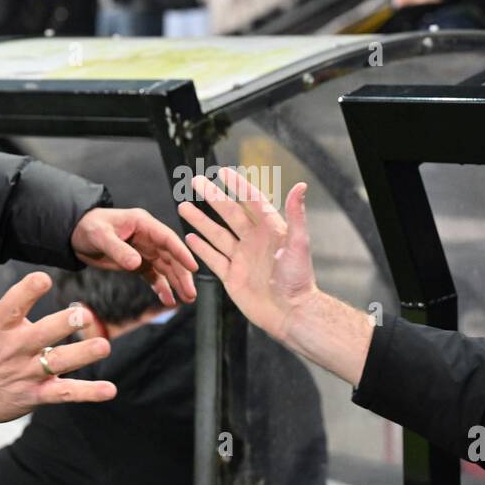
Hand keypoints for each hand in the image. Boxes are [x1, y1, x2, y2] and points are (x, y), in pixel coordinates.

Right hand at [0, 246, 115, 424]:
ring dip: (81, 356)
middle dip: (61, 325)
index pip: (12, 305)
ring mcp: (25, 373)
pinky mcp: (35, 395)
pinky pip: (64, 393)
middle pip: (40, 335)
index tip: (44, 278)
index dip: (27, 292)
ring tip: (103, 346)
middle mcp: (12, 348)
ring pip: (56, 364)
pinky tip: (109, 390)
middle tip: (81, 314)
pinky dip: (87, 393)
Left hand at [71, 207, 198, 305]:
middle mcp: (148, 237)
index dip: (181, 252)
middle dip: (182, 274)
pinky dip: (161, 287)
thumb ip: (118, 250)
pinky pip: (153, 276)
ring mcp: (144, 250)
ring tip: (186, 299)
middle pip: (171, 256)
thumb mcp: (100, 236)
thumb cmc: (87, 228)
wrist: (74, 235)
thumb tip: (137, 264)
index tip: (193, 267)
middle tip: (191, 293)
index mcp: (143, 224)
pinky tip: (168, 300)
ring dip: (176, 283)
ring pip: (165, 268)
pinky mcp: (137, 263)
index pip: (167, 238)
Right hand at [176, 168, 316, 342]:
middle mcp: (254, 241)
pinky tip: (190, 237)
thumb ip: (296, 215)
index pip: (251, 201)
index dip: (238, 185)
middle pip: (229, 214)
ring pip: (217, 234)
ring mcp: (241, 258)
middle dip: (212, 197)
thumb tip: (300, 186)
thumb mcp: (299, 244)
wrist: (290, 313)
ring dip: (200, 220)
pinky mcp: (232, 276)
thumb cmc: (298, 280)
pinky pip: (214, 258)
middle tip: (195, 181)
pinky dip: (201, 248)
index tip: (223, 171)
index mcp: (270, 230)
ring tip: (184, 206)